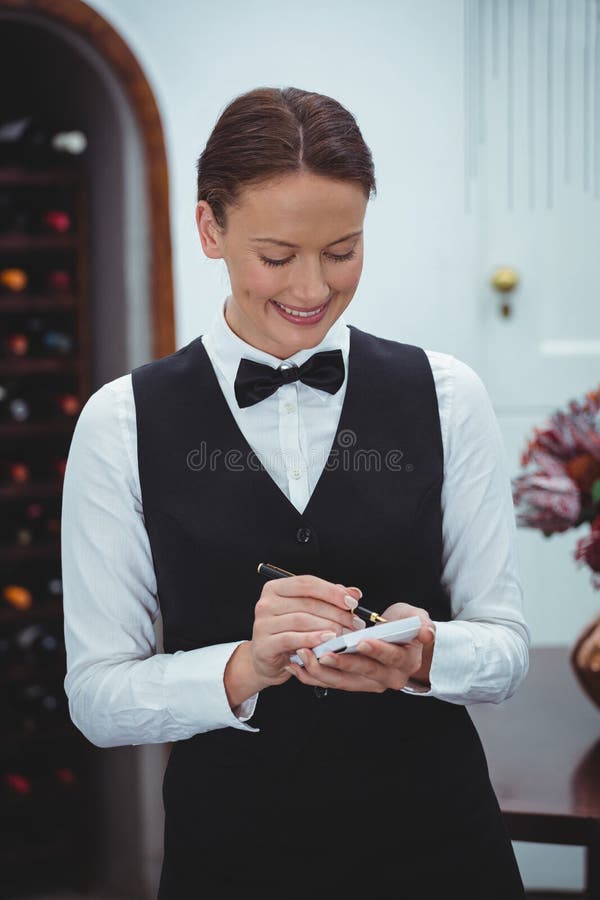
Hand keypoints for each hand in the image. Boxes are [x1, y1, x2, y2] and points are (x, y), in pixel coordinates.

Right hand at [247, 576, 364, 686]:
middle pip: (307, 603)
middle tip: (354, 623)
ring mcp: (262, 623)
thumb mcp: (307, 612)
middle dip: (336, 613)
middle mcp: (266, 603)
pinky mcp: (264, 644)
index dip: (331, 592)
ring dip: (328, 626)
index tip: (352, 602)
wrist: (267, 660)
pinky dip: (312, 639)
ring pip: (302, 620)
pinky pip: (292, 639)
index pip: (307, 583)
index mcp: (275, 588)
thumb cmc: (289, 632)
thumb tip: (354, 593)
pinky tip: (327, 640)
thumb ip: (328, 599)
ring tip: (345, 633)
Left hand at [286, 599, 435, 692]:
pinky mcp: (353, 683)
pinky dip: (313, 676)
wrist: (404, 646)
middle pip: (364, 672)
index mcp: (404, 661)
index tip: (362, 641)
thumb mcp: (418, 620)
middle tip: (325, 652)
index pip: (390, 656)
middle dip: (343, 662)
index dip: (376, 649)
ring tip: (305, 656)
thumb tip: (426, 631)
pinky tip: (298, 665)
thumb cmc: (407, 629)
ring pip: (345, 681)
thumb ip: (422, 624)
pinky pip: (332, 683)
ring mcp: (370, 683)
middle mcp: (388, 677)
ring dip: (323, 671)